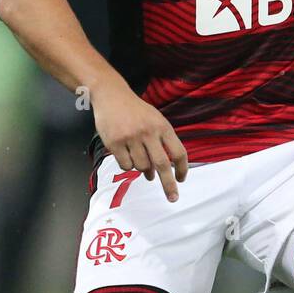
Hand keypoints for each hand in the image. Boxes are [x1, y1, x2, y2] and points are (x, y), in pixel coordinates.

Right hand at [91, 78, 188, 201]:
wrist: (111, 95)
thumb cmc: (136, 111)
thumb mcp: (155, 120)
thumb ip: (162, 141)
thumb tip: (163, 171)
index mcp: (162, 126)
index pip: (178, 152)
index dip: (182, 169)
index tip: (181, 180)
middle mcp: (148, 132)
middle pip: (162, 164)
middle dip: (169, 184)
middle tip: (173, 197)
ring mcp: (131, 137)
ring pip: (142, 167)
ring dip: (143, 170)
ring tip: (140, 160)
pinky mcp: (115, 142)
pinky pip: (125, 165)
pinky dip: (127, 165)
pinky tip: (126, 154)